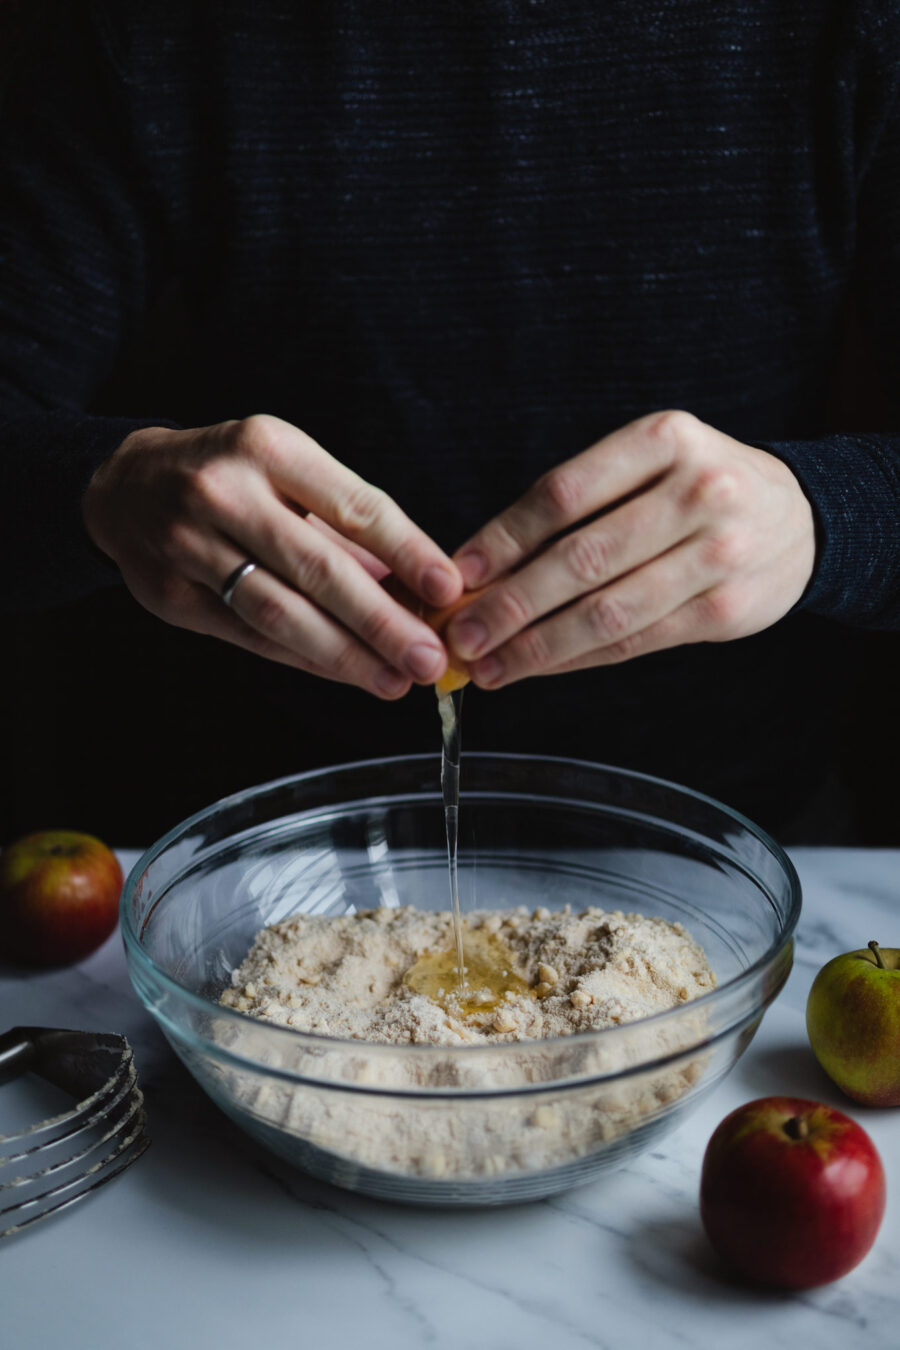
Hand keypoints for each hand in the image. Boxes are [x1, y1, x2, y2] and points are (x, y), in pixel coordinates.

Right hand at [82, 415, 462, 696]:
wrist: (125, 485)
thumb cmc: (231, 476)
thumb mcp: (288, 469)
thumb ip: (346, 523)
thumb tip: (418, 583)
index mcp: (268, 447)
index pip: (354, 505)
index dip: (407, 551)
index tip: (447, 589)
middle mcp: (224, 492)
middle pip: (318, 569)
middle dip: (382, 621)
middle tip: (428, 658)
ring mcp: (189, 545)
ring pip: (281, 612)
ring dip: (345, 654)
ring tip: (393, 680)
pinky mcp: (172, 594)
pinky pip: (249, 636)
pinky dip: (303, 659)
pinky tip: (344, 673)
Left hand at [444, 410, 815, 686]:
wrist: (800, 519)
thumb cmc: (695, 488)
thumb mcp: (648, 463)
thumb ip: (578, 504)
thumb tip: (482, 568)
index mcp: (664, 439)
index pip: (565, 494)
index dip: (504, 539)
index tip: (460, 574)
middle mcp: (697, 492)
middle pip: (583, 558)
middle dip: (511, 605)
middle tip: (460, 635)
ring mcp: (717, 554)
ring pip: (608, 612)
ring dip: (537, 646)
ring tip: (487, 666)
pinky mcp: (725, 610)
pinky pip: (636, 643)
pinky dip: (578, 660)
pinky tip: (539, 668)